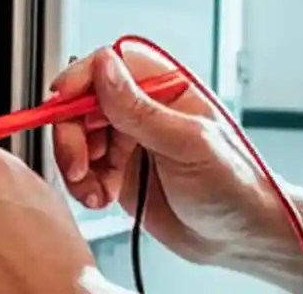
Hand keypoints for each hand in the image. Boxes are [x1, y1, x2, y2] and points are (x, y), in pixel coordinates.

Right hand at [51, 47, 290, 269]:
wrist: (240, 237)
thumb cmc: (234, 186)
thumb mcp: (188, 145)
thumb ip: (141, 110)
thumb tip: (105, 67)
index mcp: (168, 89)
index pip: (112, 64)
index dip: (82, 79)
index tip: (62, 102)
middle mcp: (147, 110)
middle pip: (85, 102)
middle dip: (72, 133)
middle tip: (78, 166)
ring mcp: (132, 142)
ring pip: (79, 137)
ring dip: (75, 164)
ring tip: (93, 191)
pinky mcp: (123, 174)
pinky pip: (84, 169)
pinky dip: (82, 184)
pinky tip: (101, 199)